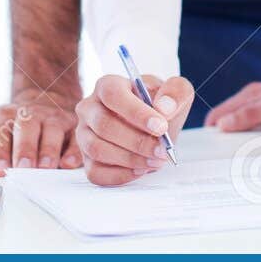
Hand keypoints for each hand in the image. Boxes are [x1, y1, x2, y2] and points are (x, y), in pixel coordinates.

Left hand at [0, 91, 81, 174]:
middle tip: (23, 169)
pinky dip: (73, 150)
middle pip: (26, 127)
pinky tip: (69, 164)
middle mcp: (26, 114)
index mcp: (0, 115)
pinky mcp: (70, 126)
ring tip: (46, 169)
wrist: (37, 106)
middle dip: (24, 149)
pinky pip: (74, 136)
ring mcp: (50, 118)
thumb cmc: (3, 128)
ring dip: (49, 150)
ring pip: (51, 130)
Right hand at [75, 74, 191, 186]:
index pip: (113, 95)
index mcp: (108, 85)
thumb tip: (164, 108)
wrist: (154, 128)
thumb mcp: (176, 92)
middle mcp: (90, 108)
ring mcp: (84, 134)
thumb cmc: (159, 107)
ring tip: (155, 161)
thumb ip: (175, 92)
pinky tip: (140, 170)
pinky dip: (120, 175)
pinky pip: (95, 172)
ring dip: (130, 159)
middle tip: (162, 150)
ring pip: (97, 149)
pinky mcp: (87, 159)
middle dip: (137, 141)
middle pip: (104, 125)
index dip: (135, 112)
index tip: (160, 127)